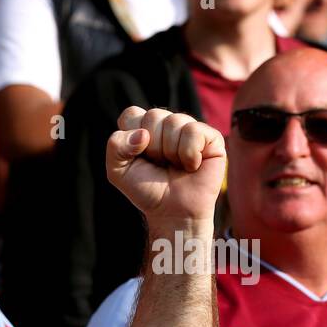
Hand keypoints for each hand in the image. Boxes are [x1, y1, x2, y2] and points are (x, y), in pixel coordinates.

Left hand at [106, 107, 225, 221]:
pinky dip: (188, 154)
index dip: (130, 137)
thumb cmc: (146, 189)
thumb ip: (116, 146)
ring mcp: (190, 129)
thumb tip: (143, 134)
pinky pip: (194, 131)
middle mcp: (167, 125)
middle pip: (153, 115)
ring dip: (170, 152)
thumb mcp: (117, 171)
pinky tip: (191, 166)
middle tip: (158, 164)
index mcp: (144, 128)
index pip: (131, 114)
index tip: (137, 157)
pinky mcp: (211, 137)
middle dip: (152, 147)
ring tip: (175, 166)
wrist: (172, 211)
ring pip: (174, 121)